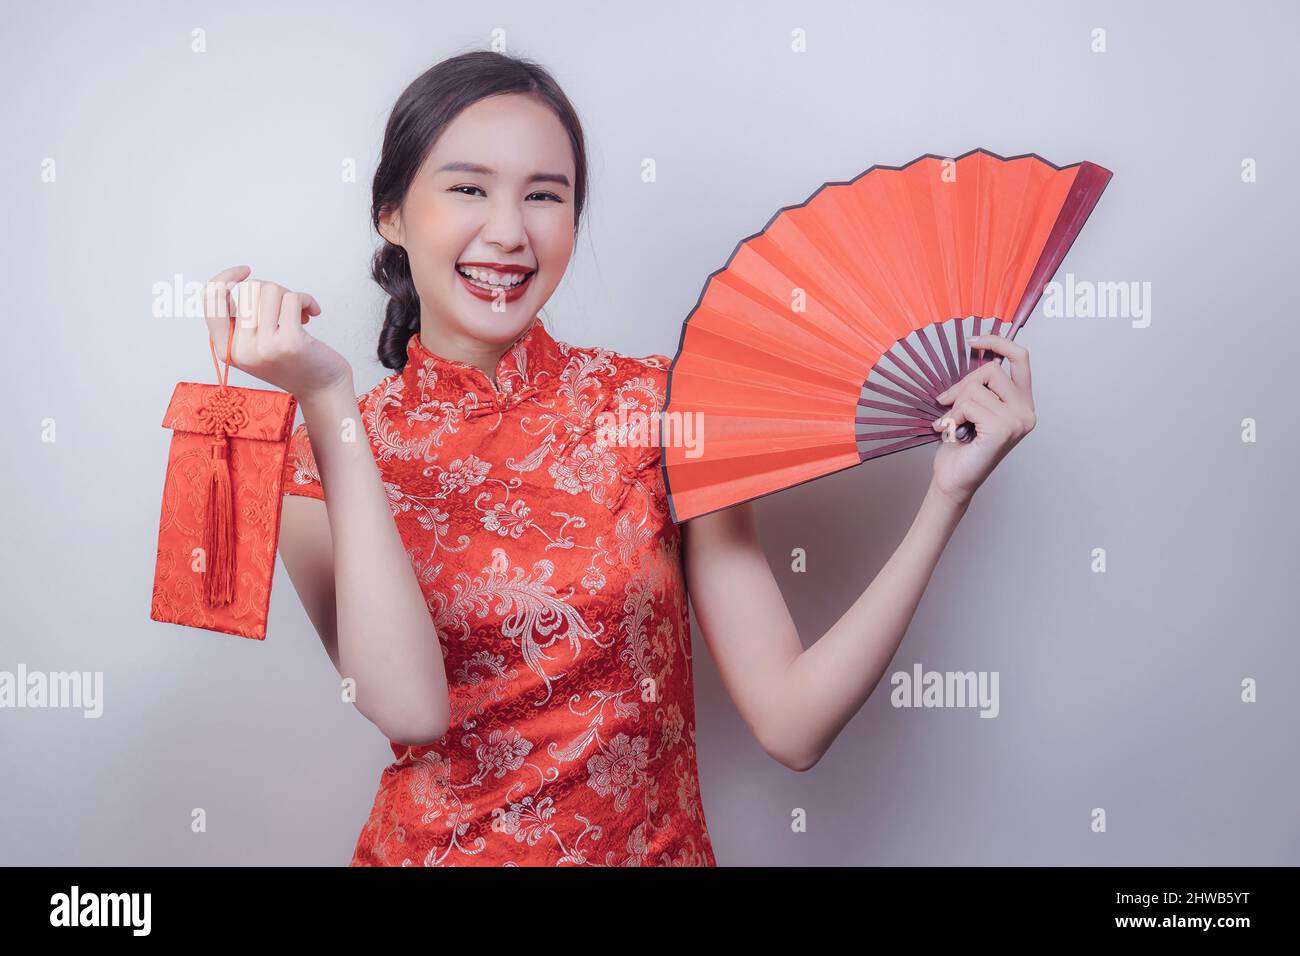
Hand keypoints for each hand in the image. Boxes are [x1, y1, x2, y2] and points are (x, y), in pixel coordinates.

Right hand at [202, 265, 352, 399]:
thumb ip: (243, 321)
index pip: (211, 300)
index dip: (224, 277)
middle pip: (249, 289)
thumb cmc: (293, 361)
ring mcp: (264, 347)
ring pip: (270, 289)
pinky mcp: (289, 342)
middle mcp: (241, 350)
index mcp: (226, 350)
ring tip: (300, 313)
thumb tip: (242, 282)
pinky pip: (293, 298)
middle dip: (274, 290)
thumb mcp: (257, 345)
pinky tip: (313, 313)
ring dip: (291, 295)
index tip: (245, 270)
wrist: (323, 389)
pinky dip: (306, 299)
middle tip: (289, 308)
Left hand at [929, 333, 1036, 506]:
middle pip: (991, 370)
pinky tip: (953, 432)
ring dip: (956, 405)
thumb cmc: (959, 446)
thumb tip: (972, 351)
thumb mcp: (970, 407)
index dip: (999, 342)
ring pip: (976, 388)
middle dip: (962, 384)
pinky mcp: (1003, 429)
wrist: (952, 480)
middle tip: (947, 404)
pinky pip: (970, 404)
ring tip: (953, 425)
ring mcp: (1018, 421)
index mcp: (1022, 403)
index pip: (1021, 358)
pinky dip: (954, 416)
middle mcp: (1026, 411)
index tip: (973, 341)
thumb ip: (978, 385)